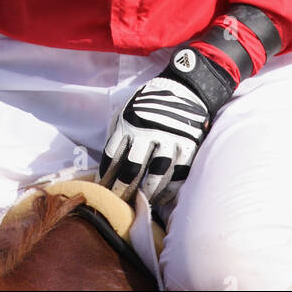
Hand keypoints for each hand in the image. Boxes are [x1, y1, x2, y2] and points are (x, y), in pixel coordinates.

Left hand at [98, 47, 236, 208]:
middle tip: (120, 202)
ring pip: (155, 176)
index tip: (103, 190)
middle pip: (131, 170)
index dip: (106, 176)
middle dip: (123, 190)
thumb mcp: (127, 108)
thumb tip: (108, 164)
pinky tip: (161, 198)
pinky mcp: (188, 146)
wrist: (187, 88)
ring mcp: (169, 140)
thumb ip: (118, 132)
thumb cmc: (151, 101)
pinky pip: (178, 175)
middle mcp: (148, 132)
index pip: (112, 156)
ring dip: (146, 194)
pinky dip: (169, 190)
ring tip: (140, 203)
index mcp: (129, 122)